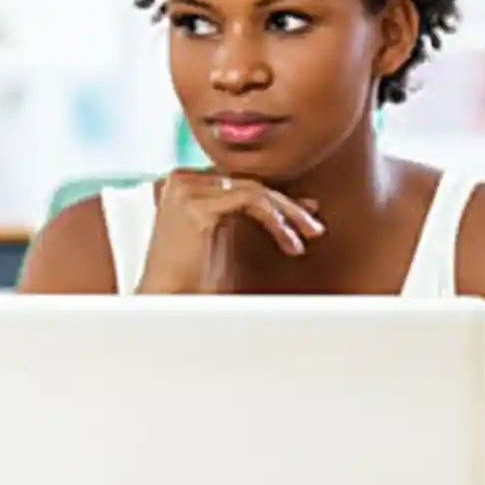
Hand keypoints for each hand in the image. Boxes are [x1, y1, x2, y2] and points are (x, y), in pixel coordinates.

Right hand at [135, 169, 324, 293]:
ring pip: (254, 188)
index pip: (241, 181)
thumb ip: (259, 216)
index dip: (277, 198)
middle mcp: (181, 180)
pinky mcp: (193, 201)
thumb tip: (303, 202)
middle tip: (314, 227)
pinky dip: (275, 220)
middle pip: (249, 181)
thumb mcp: (235, 240)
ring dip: (286, 215)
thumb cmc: (197, 282)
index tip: (306, 215)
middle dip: (287, 205)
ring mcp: (184, 187)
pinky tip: (288, 241)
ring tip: (303, 240)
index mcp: (186, 186)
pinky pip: (250, 199)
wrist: (171, 305)